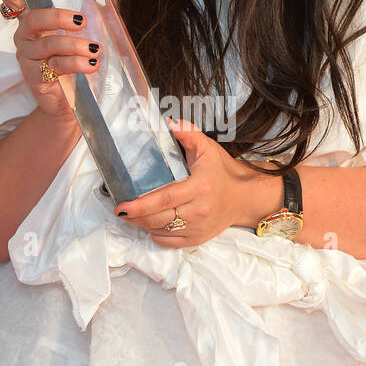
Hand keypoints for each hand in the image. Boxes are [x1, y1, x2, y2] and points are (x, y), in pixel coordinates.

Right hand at [0, 0, 100, 120]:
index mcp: (31, 24)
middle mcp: (24, 39)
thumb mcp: (72, 38)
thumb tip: (97, 2)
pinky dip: (78, 63)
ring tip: (95, 50)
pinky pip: (57, 65)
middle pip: (33, 20)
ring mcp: (28, 58)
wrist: (67, 102)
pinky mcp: (35, 77)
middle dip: (58, 17)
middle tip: (81, 21)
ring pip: (49, 44)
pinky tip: (92, 63)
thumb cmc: (69, 65)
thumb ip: (74, 21)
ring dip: (75, 45)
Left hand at [112, 117, 251, 247]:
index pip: (165, 198)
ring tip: (134, 214)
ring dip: (143, 224)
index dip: (141, 205)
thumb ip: (187, 133)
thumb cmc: (222, 171)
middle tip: (121, 210)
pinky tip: (152, 223)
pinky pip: (168, 242)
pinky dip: (156, 234)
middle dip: (135, 216)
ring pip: (161, 231)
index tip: (123, 205)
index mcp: (200, 187)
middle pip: (159, 218)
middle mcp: (199, 211)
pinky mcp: (197, 239)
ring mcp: (198, 228)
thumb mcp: (207, 148)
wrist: (245, 197)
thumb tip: (168, 122)